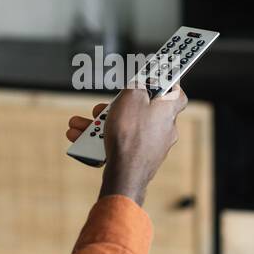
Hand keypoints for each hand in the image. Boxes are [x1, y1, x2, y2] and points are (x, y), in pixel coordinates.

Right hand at [65, 86, 188, 205]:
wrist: (125, 173)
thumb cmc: (130, 133)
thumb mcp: (131, 95)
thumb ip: (138, 85)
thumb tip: (142, 82)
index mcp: (168, 110)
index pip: (175, 92)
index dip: (165, 84)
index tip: (153, 80)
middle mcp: (164, 128)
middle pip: (140, 111)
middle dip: (114, 108)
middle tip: (99, 108)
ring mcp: (153, 146)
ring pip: (125, 128)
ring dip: (99, 125)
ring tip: (78, 125)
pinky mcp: (140, 159)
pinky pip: (121, 144)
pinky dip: (101, 141)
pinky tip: (80, 139)